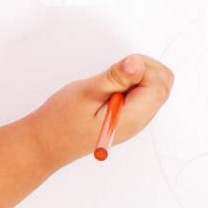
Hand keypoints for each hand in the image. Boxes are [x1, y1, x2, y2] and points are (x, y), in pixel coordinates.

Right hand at [27, 53, 174, 168]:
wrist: (45, 144)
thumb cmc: (60, 121)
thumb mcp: (86, 93)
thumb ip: (115, 78)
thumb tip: (137, 63)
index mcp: (131, 118)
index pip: (159, 86)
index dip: (145, 68)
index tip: (121, 68)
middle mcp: (138, 120)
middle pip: (162, 85)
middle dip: (145, 69)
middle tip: (115, 72)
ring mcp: (134, 119)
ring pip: (152, 88)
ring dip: (136, 75)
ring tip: (107, 83)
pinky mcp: (126, 116)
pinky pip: (140, 94)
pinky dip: (129, 83)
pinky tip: (108, 89)